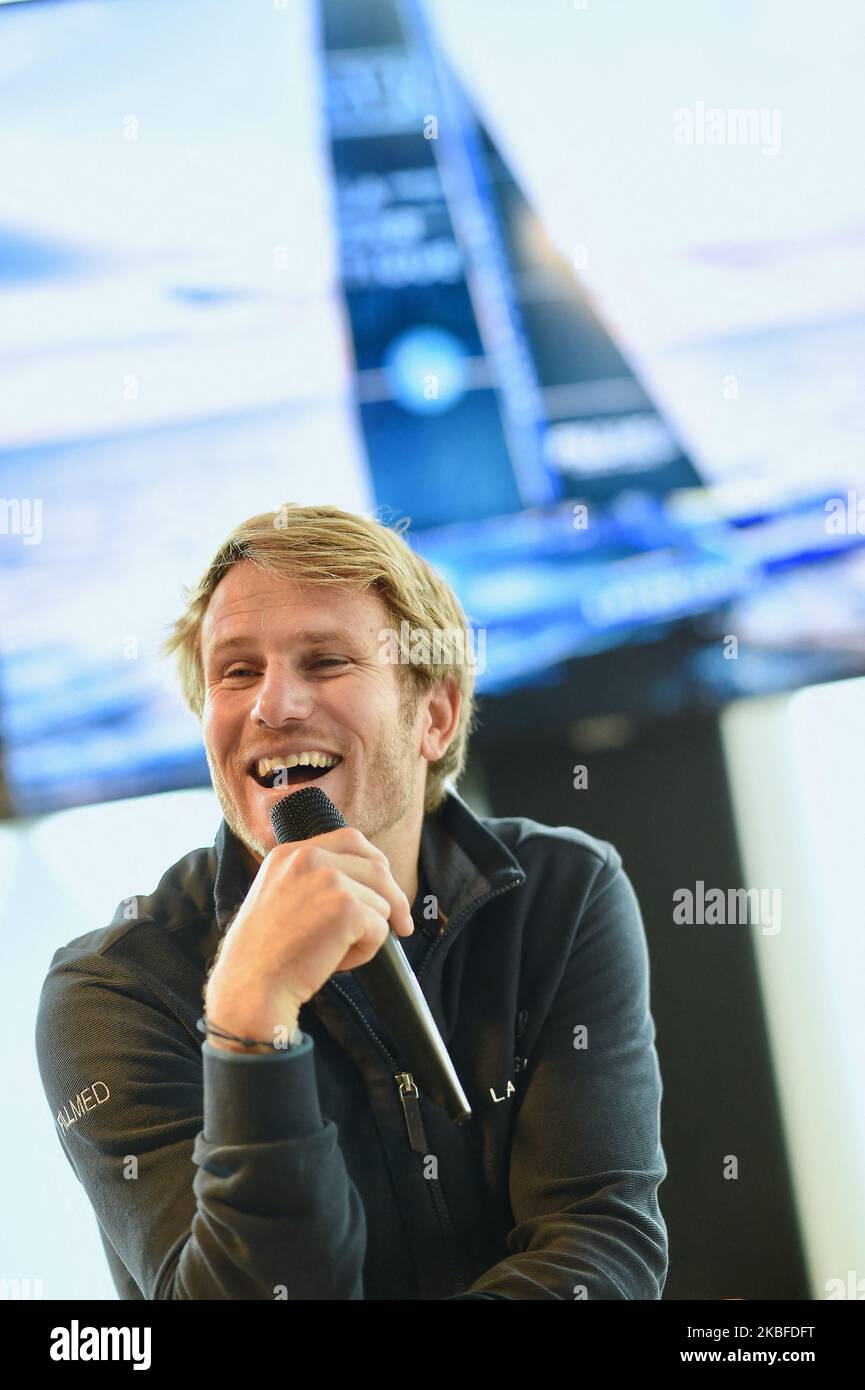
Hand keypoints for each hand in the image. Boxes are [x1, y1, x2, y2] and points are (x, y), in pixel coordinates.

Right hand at [205, 826, 414, 1045]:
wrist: (251, 987)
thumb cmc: (264, 956)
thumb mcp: (279, 898)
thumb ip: (313, 881)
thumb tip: (365, 885)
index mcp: (289, 853)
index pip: (350, 840)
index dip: (375, 864)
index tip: (385, 889)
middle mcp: (308, 857)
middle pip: (377, 867)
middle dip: (394, 898)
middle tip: (402, 926)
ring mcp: (328, 879)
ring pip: (381, 902)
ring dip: (368, 933)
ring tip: (333, 953)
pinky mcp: (346, 907)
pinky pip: (380, 929)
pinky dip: (366, 952)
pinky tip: (335, 963)